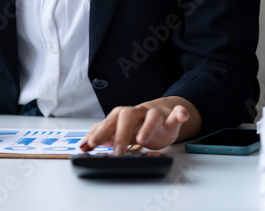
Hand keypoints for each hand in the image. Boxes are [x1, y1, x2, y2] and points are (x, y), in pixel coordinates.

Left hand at [80, 97, 199, 154]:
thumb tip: (83, 145)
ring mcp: (155, 114)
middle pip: (126, 117)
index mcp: (121, 115)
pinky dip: (180, 114)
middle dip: (120, 135)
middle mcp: (136, 112)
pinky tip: (182, 115)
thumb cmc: (136, 125)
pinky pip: (177, 114)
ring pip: (152, 116)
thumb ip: (102, 136)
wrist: (160, 114)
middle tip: (117, 152)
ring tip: (142, 140)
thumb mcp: (118, 130)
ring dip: (147, 127)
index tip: (90, 146)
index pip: (108, 122)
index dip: (99, 134)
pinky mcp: (172, 117)